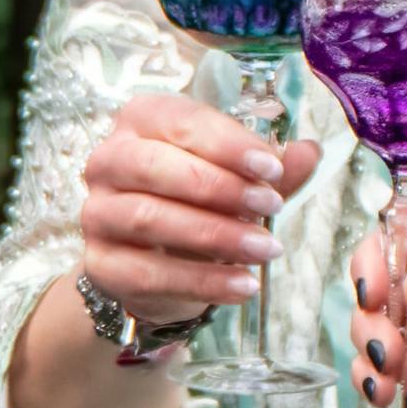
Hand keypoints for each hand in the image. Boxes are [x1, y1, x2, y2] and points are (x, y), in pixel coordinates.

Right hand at [65, 88, 303, 335]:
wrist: (155, 264)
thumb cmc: (196, 204)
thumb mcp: (238, 180)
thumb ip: (270, 168)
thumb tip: (309, 152)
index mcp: (142, 122)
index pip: (180, 122)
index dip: (228, 144)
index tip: (272, 168)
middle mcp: (108, 161)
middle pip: (155, 166)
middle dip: (219, 187)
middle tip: (271, 206)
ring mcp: (97, 214)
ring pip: (149, 219)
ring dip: (215, 235)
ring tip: (265, 249)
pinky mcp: (100, 264)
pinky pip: (149, 273)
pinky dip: (202, 281)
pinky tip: (243, 285)